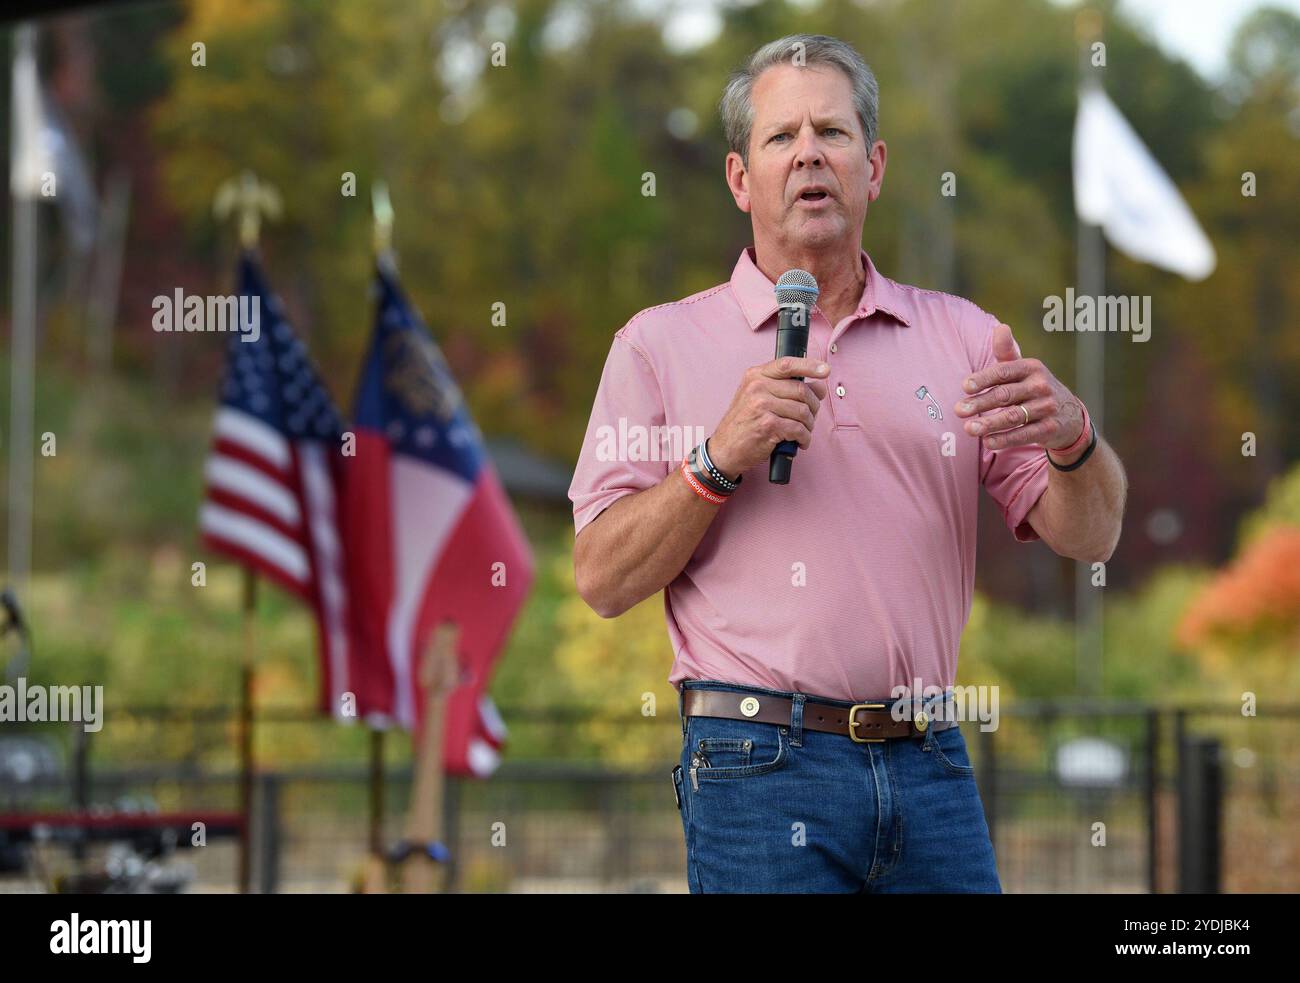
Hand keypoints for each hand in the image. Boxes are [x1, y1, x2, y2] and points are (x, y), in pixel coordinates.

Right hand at [708, 356, 829, 478]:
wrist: (725, 449)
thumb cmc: (744, 424)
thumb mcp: (757, 397)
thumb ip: (784, 388)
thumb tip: (819, 387)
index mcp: (755, 376)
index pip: (787, 364)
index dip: (810, 366)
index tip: (824, 370)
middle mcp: (757, 387)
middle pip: (801, 390)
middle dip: (813, 406)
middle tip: (810, 417)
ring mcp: (762, 406)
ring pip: (803, 411)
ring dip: (809, 425)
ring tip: (803, 432)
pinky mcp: (768, 426)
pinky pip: (798, 429)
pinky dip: (804, 438)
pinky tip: (799, 441)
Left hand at [952, 323, 1084, 452]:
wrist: (1070, 416)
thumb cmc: (1035, 388)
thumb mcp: (1024, 369)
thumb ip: (1007, 352)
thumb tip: (1000, 327)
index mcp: (1032, 368)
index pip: (1004, 371)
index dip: (984, 378)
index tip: (964, 386)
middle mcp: (1041, 386)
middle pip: (1005, 395)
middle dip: (980, 403)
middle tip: (958, 410)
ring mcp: (1047, 408)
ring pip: (1013, 416)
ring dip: (989, 423)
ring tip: (968, 429)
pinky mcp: (1050, 429)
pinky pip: (1024, 435)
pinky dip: (1005, 439)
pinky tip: (988, 442)